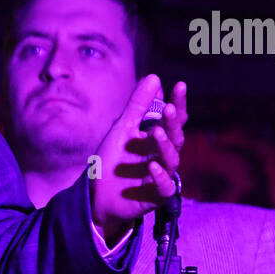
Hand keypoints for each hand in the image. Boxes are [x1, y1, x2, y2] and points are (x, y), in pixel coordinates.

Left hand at [88, 75, 187, 242]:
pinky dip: (160, 176)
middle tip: (168, 109)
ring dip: (165, 145)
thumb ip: (138, 106)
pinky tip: (152, 166)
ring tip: (157, 132)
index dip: (178, 104)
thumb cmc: (111, 161)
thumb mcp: (121, 130)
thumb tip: (154, 77)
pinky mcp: (155, 197)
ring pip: (171, 159)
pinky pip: (164, 187)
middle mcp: (163, 156)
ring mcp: (161, 176)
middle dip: (173, 123)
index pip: (173, 120)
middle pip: (175, 138)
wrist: (94, 196)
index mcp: (157, 139)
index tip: (180, 86)